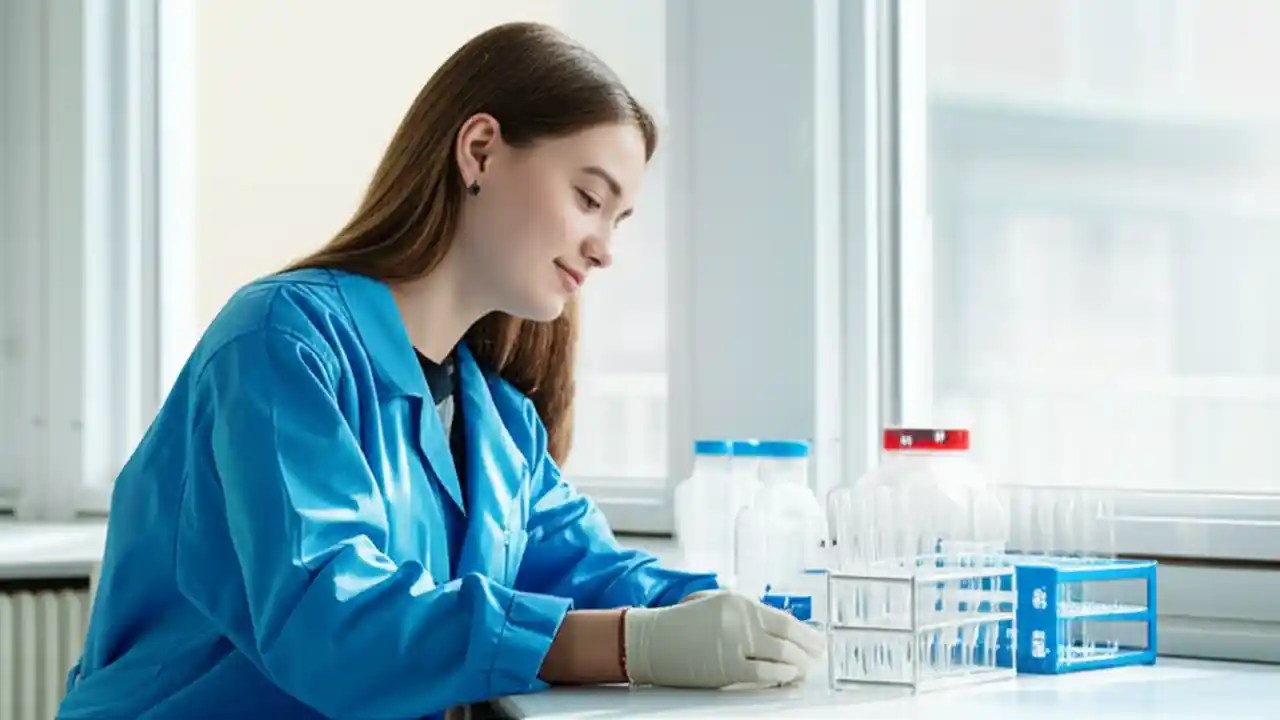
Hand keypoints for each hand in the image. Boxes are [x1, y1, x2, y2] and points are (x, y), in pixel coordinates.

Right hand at [623, 591, 823, 688]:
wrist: (650, 640)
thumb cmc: (679, 623)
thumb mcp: (715, 604)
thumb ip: (745, 614)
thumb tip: (779, 630)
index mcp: (739, 602)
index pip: (784, 619)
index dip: (807, 633)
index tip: (818, 641)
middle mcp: (740, 620)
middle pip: (789, 638)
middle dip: (809, 651)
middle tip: (818, 658)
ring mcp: (735, 644)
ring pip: (782, 656)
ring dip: (798, 666)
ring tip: (804, 671)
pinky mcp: (727, 668)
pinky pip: (764, 673)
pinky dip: (781, 676)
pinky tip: (787, 677)